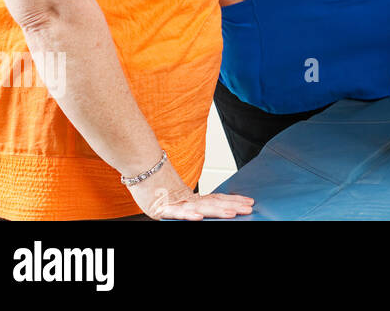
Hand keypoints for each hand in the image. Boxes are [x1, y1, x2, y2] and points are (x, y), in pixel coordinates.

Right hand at [128, 161, 254, 219]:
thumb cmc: (155, 184)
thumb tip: (208, 206)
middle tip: (248, 208)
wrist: (140, 169)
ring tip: (232, 213)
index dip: (233, 200)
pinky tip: (199, 218)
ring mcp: (176, 204)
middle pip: (213, 203)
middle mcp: (187, 200)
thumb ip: (193, 201)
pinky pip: (176, 214)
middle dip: (232, 206)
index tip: (249, 201)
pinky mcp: (162, 209)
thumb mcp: (177, 195)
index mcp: (192, 198)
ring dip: (217, 211)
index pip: (217, 198)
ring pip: (200, 208)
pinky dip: (188, 215)